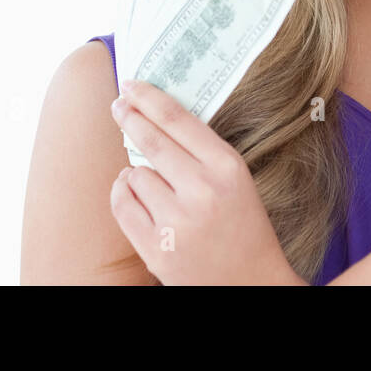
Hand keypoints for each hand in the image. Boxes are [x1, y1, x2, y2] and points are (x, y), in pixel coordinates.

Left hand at [108, 79, 301, 284]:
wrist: (252, 285)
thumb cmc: (244, 228)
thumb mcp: (236, 180)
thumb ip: (201, 152)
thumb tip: (151, 118)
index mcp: (227, 168)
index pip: (179, 120)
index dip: (149, 98)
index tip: (131, 85)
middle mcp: (202, 191)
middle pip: (151, 139)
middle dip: (129, 117)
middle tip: (118, 105)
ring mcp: (177, 222)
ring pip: (135, 173)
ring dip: (138, 172)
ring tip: (158, 187)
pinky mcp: (157, 249)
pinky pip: (123, 203)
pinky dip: (124, 193)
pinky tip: (134, 192)